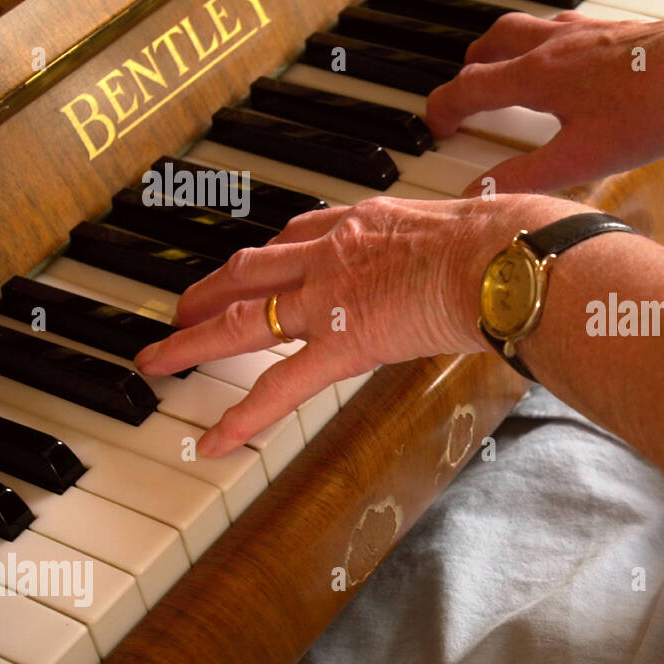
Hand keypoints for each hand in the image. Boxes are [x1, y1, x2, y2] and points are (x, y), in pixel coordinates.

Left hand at [134, 193, 575, 455]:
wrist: (501, 256)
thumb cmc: (504, 241)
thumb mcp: (470, 225)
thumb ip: (461, 240)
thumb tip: (501, 248)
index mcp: (365, 222)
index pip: (301, 232)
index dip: (273, 253)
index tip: (258, 264)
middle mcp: (332, 252)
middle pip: (250, 271)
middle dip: (208, 289)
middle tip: (181, 308)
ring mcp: (329, 298)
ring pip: (240, 320)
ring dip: (192, 341)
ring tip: (159, 360)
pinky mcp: (340, 344)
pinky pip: (278, 386)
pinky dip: (240, 417)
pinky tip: (212, 441)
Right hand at [426, 10, 663, 194]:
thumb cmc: (653, 110)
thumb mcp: (583, 158)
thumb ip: (528, 177)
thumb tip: (482, 195)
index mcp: (536, 75)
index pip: (468, 85)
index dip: (443, 109)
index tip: (436, 127)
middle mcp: (554, 44)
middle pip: (490, 45)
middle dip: (468, 72)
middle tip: (465, 97)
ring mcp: (585, 32)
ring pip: (525, 28)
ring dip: (503, 50)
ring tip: (506, 74)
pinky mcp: (615, 31)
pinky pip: (563, 28)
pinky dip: (546, 44)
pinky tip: (571, 65)